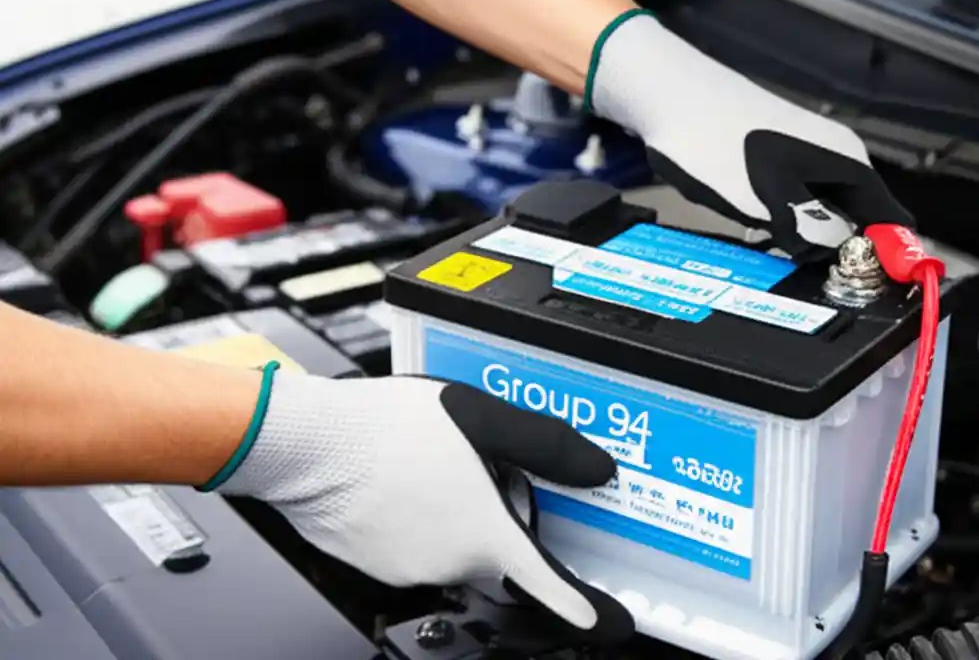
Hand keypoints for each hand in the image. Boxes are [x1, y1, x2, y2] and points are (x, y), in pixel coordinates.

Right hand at [215, 372, 632, 644]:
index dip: (585, 608)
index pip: (549, 585)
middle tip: (474, 468)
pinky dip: (420, 521)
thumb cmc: (384, 429)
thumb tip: (597, 469)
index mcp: (485, 535)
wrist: (305, 444)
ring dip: (455, 514)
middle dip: (497, 517)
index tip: (609, 624)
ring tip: (427, 463)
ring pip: (454, 546)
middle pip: (497, 550)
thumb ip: (546, 446)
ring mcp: (411, 571)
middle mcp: (451, 565)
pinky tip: (401, 480)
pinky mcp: (377, 566)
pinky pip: (416, 546)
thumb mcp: (483, 418)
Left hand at [590, 11, 912, 260]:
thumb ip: (812, 231)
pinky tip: (759, 231)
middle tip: (809, 275)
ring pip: (827, 213)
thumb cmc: (716, 141)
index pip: (891, 219)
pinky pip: (799, 202)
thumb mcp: (767, 201)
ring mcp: (808, 154)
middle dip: (842, 252)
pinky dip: (786, 223)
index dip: (887, 256)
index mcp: (847, 163)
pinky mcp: (779, 157)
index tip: (868, 286)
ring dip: (808, 239)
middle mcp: (836, 156)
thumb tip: (842, 252)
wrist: (669, 95)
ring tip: (776, 251)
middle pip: (861, 219)